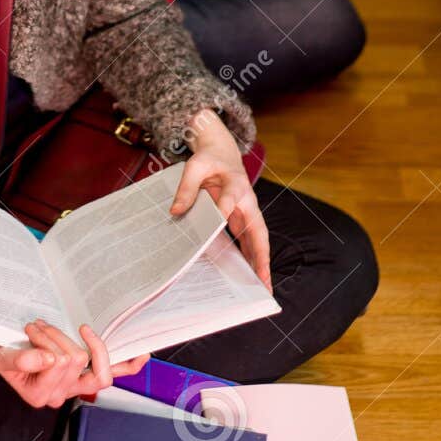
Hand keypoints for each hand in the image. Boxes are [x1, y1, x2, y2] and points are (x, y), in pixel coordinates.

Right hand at [0, 321, 148, 409]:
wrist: (9, 360)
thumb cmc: (8, 359)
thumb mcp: (3, 359)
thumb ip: (19, 361)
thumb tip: (47, 358)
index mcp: (41, 395)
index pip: (56, 362)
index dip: (46, 341)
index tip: (31, 330)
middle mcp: (63, 395)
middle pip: (76, 360)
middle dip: (58, 336)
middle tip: (41, 327)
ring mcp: (80, 387)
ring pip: (98, 369)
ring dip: (87, 344)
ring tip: (74, 330)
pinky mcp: (90, 377)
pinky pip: (117, 374)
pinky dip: (131, 365)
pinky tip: (142, 354)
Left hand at [170, 112, 271, 292]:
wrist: (221, 153)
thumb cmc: (209, 159)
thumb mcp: (195, 166)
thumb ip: (187, 187)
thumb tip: (176, 211)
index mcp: (235, 184)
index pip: (230, 200)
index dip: (225, 210)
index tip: (221, 221)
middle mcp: (246, 201)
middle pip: (258, 231)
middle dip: (261, 256)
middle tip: (264, 281)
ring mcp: (245, 212)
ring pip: (256, 240)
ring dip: (259, 263)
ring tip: (260, 287)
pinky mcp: (240, 219)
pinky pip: (247, 240)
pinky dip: (249, 257)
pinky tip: (247, 275)